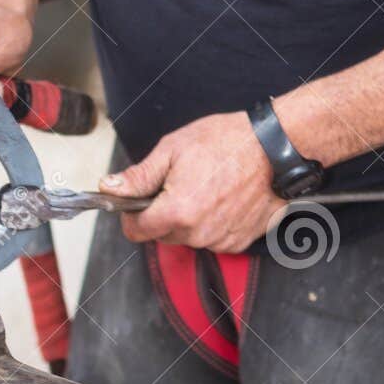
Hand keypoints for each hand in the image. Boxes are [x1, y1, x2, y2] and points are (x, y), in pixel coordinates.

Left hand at [99, 111, 283, 252]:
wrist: (274, 147)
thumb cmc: (226, 142)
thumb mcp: (173, 149)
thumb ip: (139, 176)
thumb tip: (109, 187)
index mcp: (177, 212)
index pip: (136, 232)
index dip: (131, 215)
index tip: (137, 201)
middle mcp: (198, 233)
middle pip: (162, 235)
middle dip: (162, 213)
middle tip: (178, 183)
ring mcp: (221, 240)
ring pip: (188, 237)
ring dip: (188, 218)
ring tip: (205, 186)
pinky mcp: (239, 241)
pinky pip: (212, 238)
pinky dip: (211, 222)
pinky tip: (222, 197)